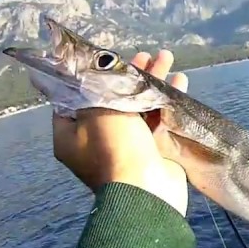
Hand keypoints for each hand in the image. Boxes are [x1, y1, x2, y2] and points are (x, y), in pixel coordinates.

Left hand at [52, 50, 189, 214]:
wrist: (146, 191)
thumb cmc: (114, 149)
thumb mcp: (97, 109)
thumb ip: (97, 84)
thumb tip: (99, 66)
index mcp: (70, 134)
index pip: (75, 96)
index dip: (92, 74)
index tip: (108, 56)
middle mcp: (94, 140)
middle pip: (111, 98)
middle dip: (130, 74)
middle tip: (145, 56)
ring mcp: (124, 147)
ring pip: (137, 107)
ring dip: (152, 83)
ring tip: (166, 59)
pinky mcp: (150, 152)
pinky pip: (156, 120)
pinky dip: (165, 101)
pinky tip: (178, 82)